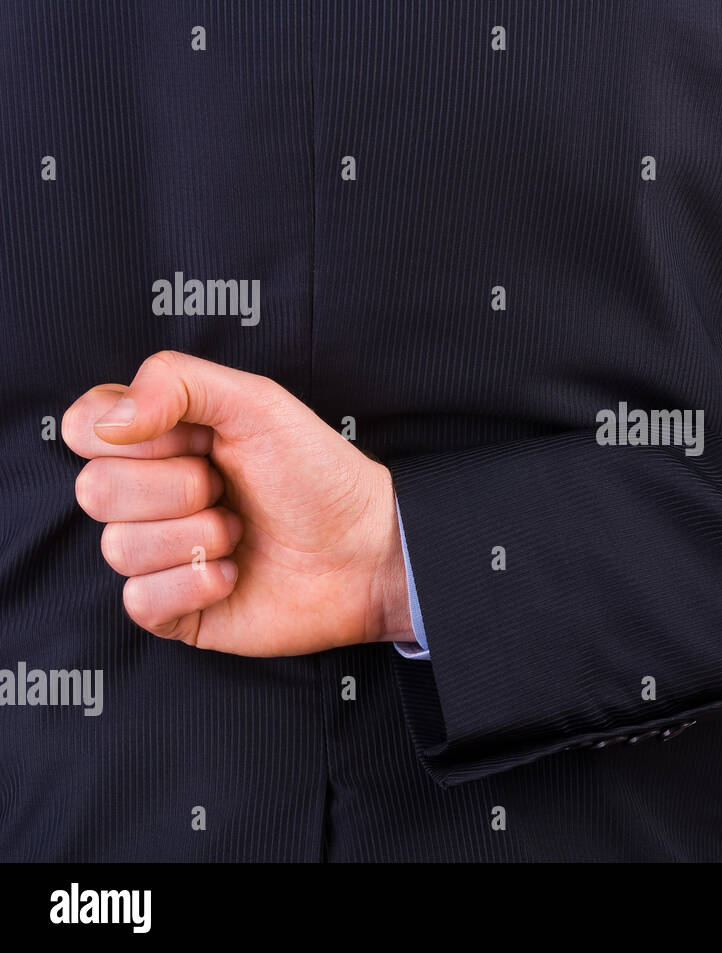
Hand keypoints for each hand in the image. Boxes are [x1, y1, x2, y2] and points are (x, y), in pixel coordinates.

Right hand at [61, 351, 413, 655]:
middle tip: (229, 488)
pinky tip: (235, 573)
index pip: (85, 428)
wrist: (367, 550)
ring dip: (198, 536)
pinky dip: (195, 583)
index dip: (130, 436)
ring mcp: (158, 555)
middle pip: (97, 489)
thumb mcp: (257, 402)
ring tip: (242, 531)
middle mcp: (150, 496)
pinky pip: (139, 600)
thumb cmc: (320, 476)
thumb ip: (176, 381)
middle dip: (179, 488)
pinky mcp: (173, 610)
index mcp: (160, 440)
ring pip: (118, 547)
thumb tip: (109, 419)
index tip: (192, 437)